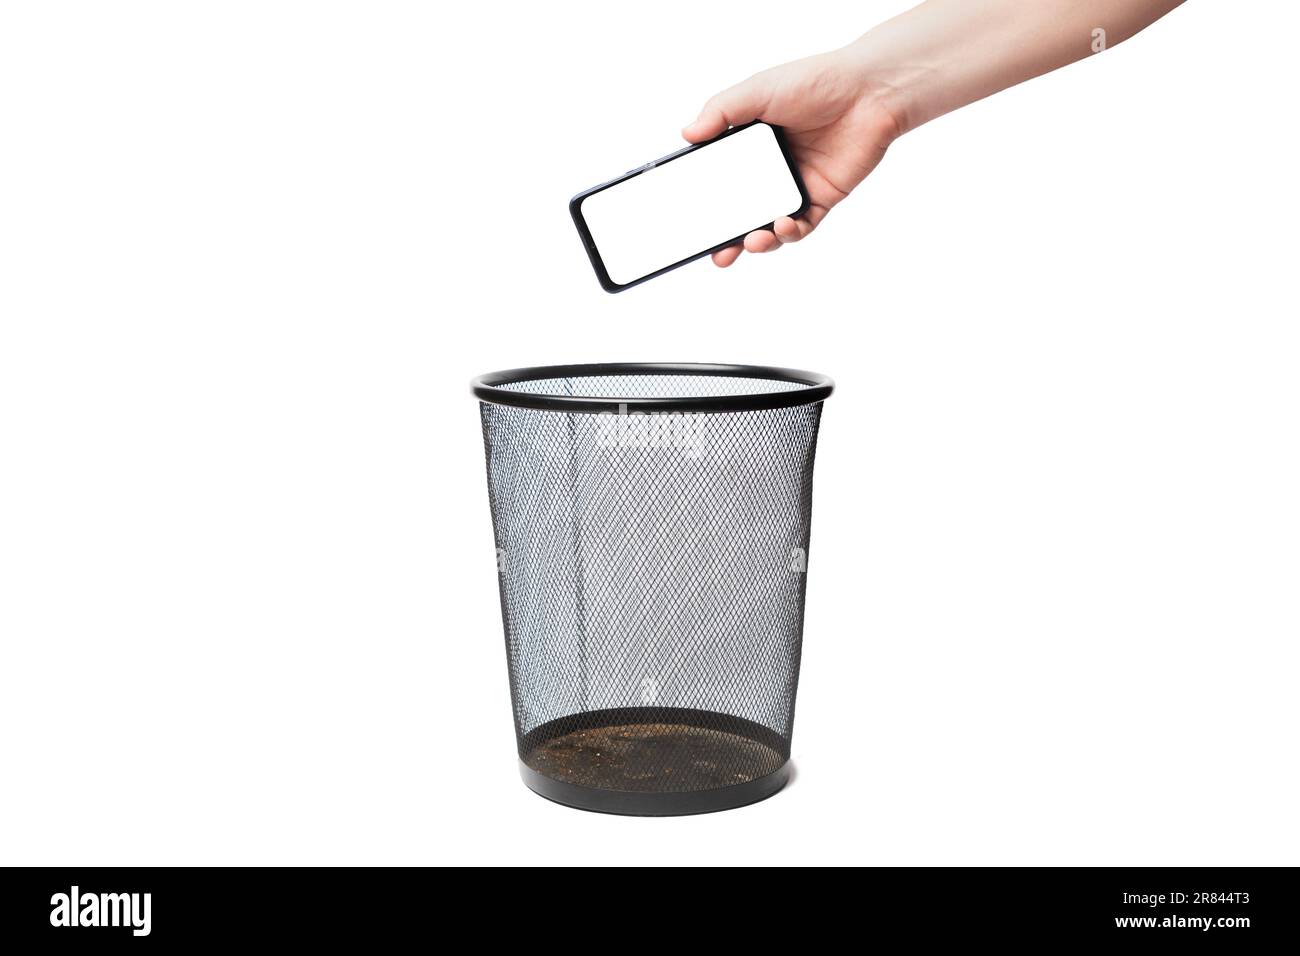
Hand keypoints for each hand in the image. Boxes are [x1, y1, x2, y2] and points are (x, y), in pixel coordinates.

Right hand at [682, 49, 902, 266]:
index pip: (719, 178)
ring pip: (770, 225)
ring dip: (758, 241)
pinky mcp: (821, 198)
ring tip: (751, 241)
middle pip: (742, 210)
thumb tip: (687, 133)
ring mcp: (795, 185)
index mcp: (749, 145)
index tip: (689, 218)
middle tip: (715, 253)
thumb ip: (721, 111)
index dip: (704, 199)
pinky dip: (790, 233)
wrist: (870, 91)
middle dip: (727, 238)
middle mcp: (770, 168)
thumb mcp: (758, 90)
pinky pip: (802, 226)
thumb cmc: (816, 81)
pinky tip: (782, 226)